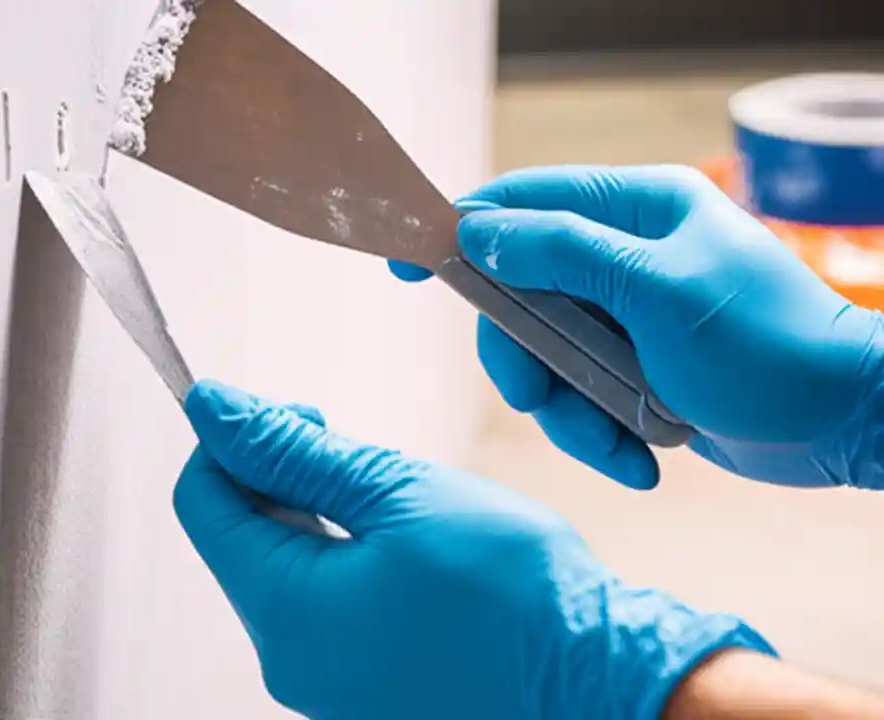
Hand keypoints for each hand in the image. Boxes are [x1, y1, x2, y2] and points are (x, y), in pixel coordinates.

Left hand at [175, 380, 771, 719]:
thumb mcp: (399, 494)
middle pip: (236, 536)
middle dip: (275, 472)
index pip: (201, 502)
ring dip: (312, 511)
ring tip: (384, 490)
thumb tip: (212, 409)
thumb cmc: (519, 592)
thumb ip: (296, 453)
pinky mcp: (360, 686)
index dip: (230, 438)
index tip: (286, 407)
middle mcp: (288, 658)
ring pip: (280, 567)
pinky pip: (320, 604)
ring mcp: (324, 680)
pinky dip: (341, 555)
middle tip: (342, 440)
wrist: (604, 684)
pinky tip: (397, 537)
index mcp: (285, 612)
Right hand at [392, 165, 883, 489]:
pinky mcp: (633, 370)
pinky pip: (579, 397)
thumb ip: (563, 254)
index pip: (523, 202)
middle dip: (524, 357)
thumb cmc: (769, 345)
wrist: (846, 425)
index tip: (406, 264)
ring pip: (543, 357)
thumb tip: (481, 232)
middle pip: (519, 295)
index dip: (461, 230)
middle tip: (535, 397)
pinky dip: (600, 434)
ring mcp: (626, 316)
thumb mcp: (658, 290)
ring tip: (617, 441)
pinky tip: (643, 457)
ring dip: (568, 410)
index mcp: (635, 209)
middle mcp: (623, 256)